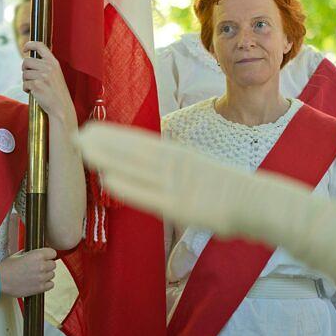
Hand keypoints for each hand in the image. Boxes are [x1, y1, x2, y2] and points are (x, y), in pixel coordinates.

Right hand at [0, 248, 56, 297]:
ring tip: (37, 275)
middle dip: (47, 264)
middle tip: (39, 266)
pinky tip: (39, 282)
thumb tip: (38, 252)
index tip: (46, 257)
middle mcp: (41, 266)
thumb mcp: (20, 254)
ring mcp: (41, 278)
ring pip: (52, 274)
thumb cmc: (8, 266)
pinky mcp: (39, 288)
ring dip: (46, 274)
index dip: (49, 255)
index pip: (53, 253)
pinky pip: (51, 285)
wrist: (0, 279)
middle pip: (53, 264)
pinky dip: (46, 283)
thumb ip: (32, 253)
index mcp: (37, 255)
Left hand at [22, 42, 73, 121]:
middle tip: (29, 77)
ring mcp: (42, 76)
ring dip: (26, 81)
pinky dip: (26, 89)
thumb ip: (45, 65)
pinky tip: (34, 93)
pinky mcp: (36, 85)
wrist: (61, 107)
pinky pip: (24, 84)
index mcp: (53, 62)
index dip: (30, 45)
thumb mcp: (55, 74)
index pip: (40, 45)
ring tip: (35, 87)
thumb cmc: (57, 92)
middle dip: (25, 69)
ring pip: (24, 74)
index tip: (25, 49)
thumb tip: (28, 60)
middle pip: (26, 61)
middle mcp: (48, 67)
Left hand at [77, 121, 263, 236]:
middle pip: (134, 151)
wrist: (260, 204)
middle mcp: (176, 166)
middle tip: (75, 134)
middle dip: (104, 142)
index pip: (142, 143)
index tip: (92, 129)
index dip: (115, 136)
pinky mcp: (180, 206)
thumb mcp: (202, 174)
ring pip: (136, 167)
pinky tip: (106, 179)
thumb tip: (164, 171)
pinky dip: (127, 186)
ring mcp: (177, 185)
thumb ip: (181, 174)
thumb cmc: (232, 193)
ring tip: (83, 148)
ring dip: (108, 157)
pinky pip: (148, 195)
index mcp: (181, 157)